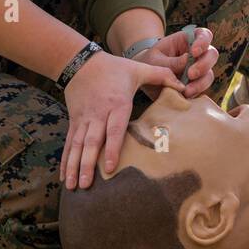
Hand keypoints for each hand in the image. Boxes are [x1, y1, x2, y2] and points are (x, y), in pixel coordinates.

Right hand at [59, 51, 182, 189]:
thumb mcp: (138, 68)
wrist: (80, 62)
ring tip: (73, 186)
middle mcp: (98, 114)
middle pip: (92, 142)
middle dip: (88, 164)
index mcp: (116, 104)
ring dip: (75, 166)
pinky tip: (65, 177)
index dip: (112, 149)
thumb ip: (161, 76)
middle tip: (87, 185)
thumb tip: (183, 86)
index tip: (110, 167)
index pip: (114, 129)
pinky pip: (69, 143)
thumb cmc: (113, 68)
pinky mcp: (74, 122)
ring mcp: (84, 120)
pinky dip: (66, 160)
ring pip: (78, 146)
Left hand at [132, 27, 219, 100]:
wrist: (144, 79)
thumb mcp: (155, 60)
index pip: (204, 35)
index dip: (203, 42)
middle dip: (203, 65)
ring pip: (209, 75)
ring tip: (186, 91)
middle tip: (190, 75)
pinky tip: (185, 96)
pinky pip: (202, 89)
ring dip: (200, 83)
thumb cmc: (150, 63)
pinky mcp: (197, 85)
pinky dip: (195, 93)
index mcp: (187, 41)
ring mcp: (199, 70)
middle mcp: (197, 55)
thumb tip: (187, 61)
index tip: (194, 52)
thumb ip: (169, 62)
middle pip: (212, 54)